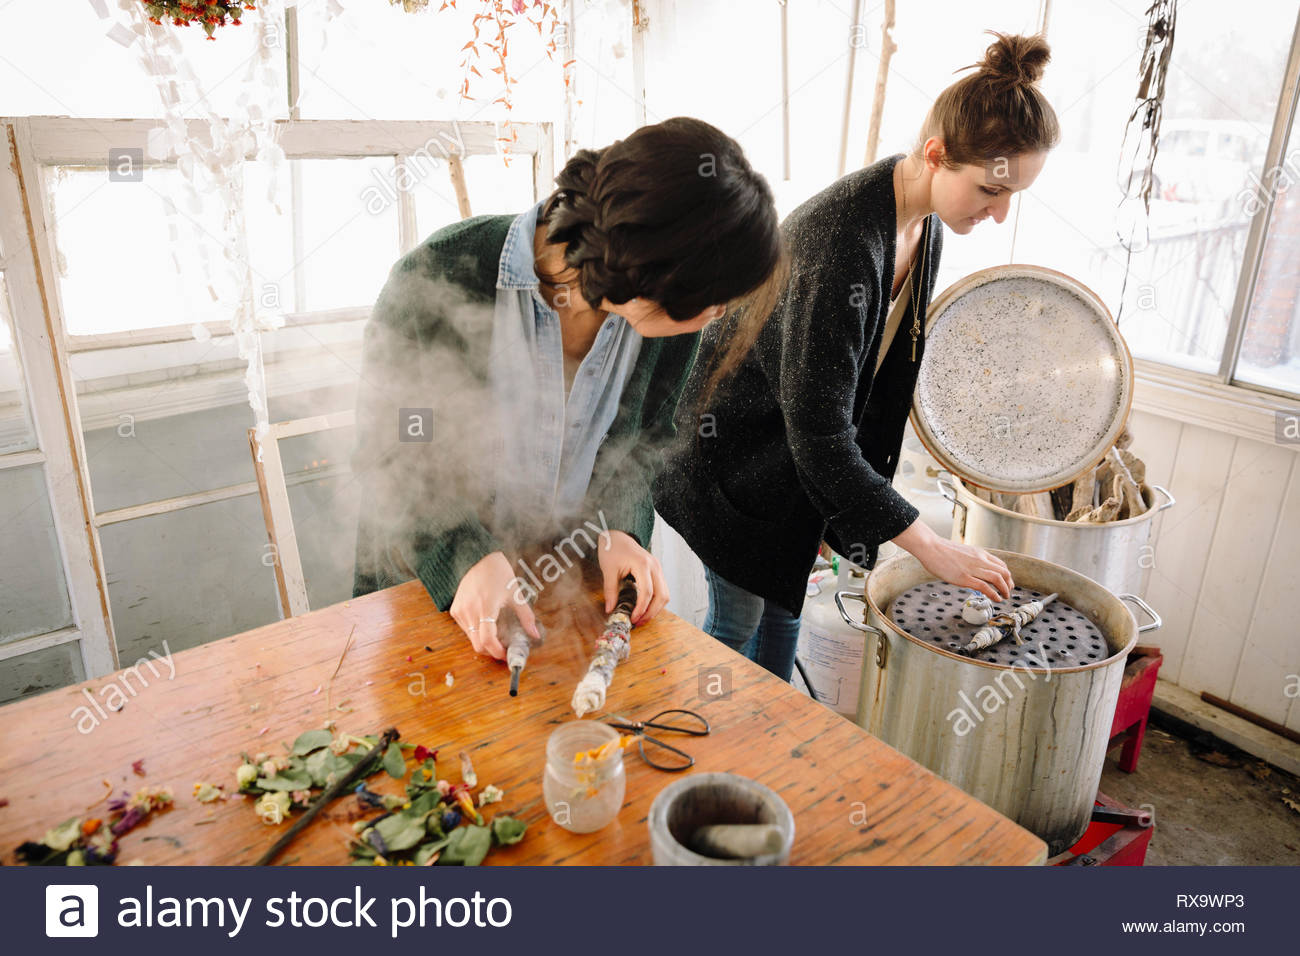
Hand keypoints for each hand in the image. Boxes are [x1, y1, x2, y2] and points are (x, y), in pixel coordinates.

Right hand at [449, 551, 540, 658]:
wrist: (478, 559)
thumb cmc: (499, 574)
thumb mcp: (516, 594)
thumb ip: (526, 616)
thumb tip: (535, 634)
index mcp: (486, 606)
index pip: (487, 639)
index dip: (497, 652)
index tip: (506, 655)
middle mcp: (470, 610)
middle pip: (478, 644)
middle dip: (491, 651)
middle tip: (503, 648)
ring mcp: (460, 610)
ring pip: (471, 638)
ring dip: (483, 642)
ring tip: (496, 633)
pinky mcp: (455, 610)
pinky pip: (466, 629)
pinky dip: (476, 632)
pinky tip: (485, 623)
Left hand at [596, 530, 668, 624]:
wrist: (617, 536)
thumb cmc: (612, 550)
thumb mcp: (608, 570)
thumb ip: (610, 590)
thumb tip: (610, 609)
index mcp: (643, 564)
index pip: (647, 592)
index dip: (642, 608)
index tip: (633, 619)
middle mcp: (654, 566)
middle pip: (662, 595)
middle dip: (652, 612)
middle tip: (639, 622)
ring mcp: (658, 568)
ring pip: (665, 594)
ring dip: (655, 608)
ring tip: (642, 618)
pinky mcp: (657, 571)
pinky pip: (662, 590)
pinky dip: (656, 601)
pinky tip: (644, 608)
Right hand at [892, 518, 1013, 602]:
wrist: (930, 547)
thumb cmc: (941, 550)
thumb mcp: (963, 552)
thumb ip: (971, 560)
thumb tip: (973, 569)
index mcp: (979, 553)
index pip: (1001, 565)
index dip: (1007, 576)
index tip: (1007, 583)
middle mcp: (979, 560)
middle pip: (1003, 572)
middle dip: (1009, 584)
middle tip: (1008, 592)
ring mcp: (972, 569)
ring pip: (998, 578)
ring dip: (1004, 589)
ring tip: (1004, 597)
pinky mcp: (965, 578)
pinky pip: (985, 587)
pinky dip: (993, 594)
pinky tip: (996, 599)